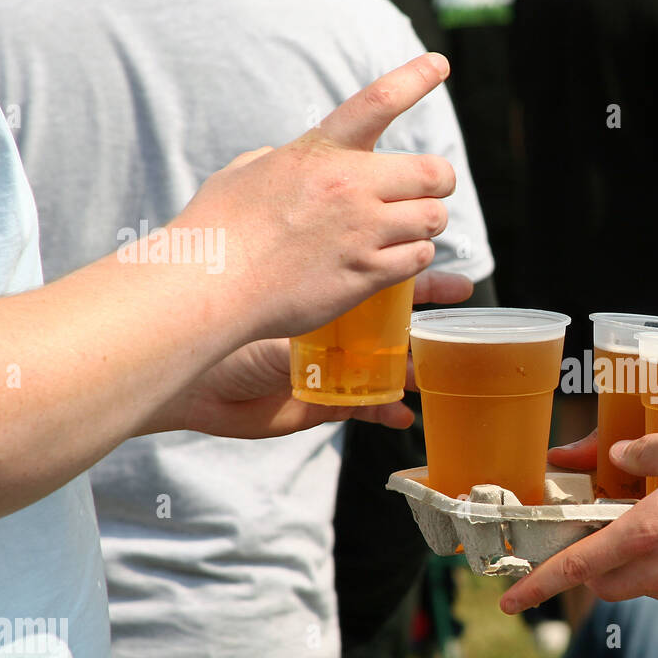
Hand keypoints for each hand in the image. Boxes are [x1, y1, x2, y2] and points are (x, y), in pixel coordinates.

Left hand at [150, 269, 471, 437]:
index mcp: (324, 285)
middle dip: (429, 310)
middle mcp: (334, 323)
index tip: (435, 242)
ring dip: (418, 365)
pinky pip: (367, 407)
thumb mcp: (280, 284)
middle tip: (463, 303)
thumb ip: (316, 272)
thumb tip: (351, 243)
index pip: (376, 265)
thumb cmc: (225, 322)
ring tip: (438, 370)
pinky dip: (388, 411)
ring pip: (390, 362)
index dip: (410, 256)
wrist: (194, 375)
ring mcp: (334, 363)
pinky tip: (405, 415)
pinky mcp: (326, 402)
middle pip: (394, 313)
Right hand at [171, 52, 457, 342]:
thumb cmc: (217, 230)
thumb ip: (277, 160)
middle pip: (433, 172)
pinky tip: (397, 260)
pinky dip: (415, 258)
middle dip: (440, 182)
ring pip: (434, 219)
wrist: (208, 285)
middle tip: (432, 191)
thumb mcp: (245, 174)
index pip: (378, 102)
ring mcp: (361, 231)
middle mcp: (349, 185)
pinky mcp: (366, 274)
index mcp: (319, 151)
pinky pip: (419, 259)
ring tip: (408, 231)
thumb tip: (279, 158)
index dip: (415, 78)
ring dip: (427, 225)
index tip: (439, 64)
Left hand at [500, 427, 657, 613]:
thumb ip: (640, 452)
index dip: (537, 586)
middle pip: (606, 584)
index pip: (576, 567)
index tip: (509, 601)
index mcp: (643, 533)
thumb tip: (615, 458)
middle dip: (596, 569)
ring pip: (644, 588)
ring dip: (641, 567)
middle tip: (605, 541)